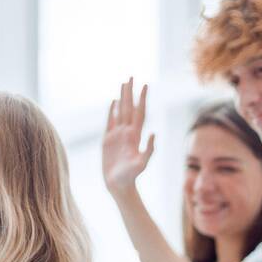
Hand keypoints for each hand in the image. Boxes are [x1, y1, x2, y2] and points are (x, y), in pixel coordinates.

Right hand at [102, 77, 154, 198]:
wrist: (118, 185)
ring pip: (120, 111)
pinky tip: (113, 101)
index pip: (140, 112)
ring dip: (122, 97)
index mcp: (135, 135)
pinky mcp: (107, 140)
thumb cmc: (131, 176)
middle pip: (129, 107)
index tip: (145, 85)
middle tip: (131, 76)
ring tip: (123, 84)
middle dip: (131, 92)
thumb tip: (154, 133)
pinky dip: (111, 110)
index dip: (142, 98)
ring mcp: (117, 135)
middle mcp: (127, 132)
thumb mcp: (142, 164)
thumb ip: (149, 150)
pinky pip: (110, 121)